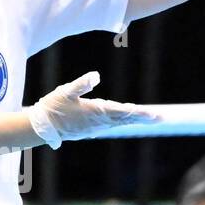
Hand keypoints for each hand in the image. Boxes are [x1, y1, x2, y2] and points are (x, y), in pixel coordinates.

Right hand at [27, 71, 158, 149]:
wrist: (43, 128)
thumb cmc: (53, 107)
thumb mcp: (65, 92)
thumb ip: (81, 83)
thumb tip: (96, 75)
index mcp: (97, 111)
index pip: (123, 112)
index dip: (140, 112)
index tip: (154, 114)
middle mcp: (100, 122)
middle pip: (127, 119)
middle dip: (144, 118)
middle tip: (162, 118)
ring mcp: (97, 127)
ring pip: (121, 122)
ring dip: (136, 120)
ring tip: (151, 118)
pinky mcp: (92, 129)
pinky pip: (113, 124)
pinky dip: (124, 121)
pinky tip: (128, 119)